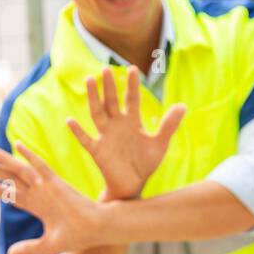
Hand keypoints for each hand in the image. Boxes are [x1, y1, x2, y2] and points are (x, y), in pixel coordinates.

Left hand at [0, 142, 105, 253]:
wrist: (98, 229)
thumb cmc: (79, 236)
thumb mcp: (48, 246)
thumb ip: (28, 248)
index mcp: (40, 206)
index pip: (14, 195)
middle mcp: (41, 193)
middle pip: (13, 179)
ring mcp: (47, 187)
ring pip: (21, 170)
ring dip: (4, 161)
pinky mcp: (56, 183)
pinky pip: (40, 166)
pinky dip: (29, 155)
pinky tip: (18, 145)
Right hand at [67, 66, 185, 199]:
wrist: (133, 185)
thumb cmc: (145, 164)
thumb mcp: (160, 144)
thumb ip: (169, 125)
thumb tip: (182, 105)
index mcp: (132, 122)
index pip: (131, 99)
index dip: (132, 85)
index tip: (131, 68)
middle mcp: (117, 125)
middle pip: (111, 102)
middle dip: (109, 86)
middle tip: (106, 69)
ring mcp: (105, 137)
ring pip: (97, 113)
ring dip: (93, 98)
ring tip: (89, 81)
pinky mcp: (97, 151)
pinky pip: (85, 140)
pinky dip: (78, 132)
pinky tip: (70, 121)